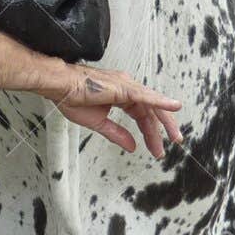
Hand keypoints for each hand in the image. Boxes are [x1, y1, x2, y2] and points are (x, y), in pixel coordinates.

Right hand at [47, 65, 183, 156]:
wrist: (59, 86)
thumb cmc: (72, 98)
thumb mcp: (98, 123)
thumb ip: (117, 134)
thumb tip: (132, 146)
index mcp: (121, 94)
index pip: (142, 115)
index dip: (149, 132)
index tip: (155, 149)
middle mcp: (127, 87)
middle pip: (152, 110)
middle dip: (161, 129)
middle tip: (172, 144)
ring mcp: (126, 86)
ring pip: (153, 104)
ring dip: (165, 121)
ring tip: (175, 136)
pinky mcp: (124, 88)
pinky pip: (147, 96)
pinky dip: (162, 101)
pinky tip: (175, 106)